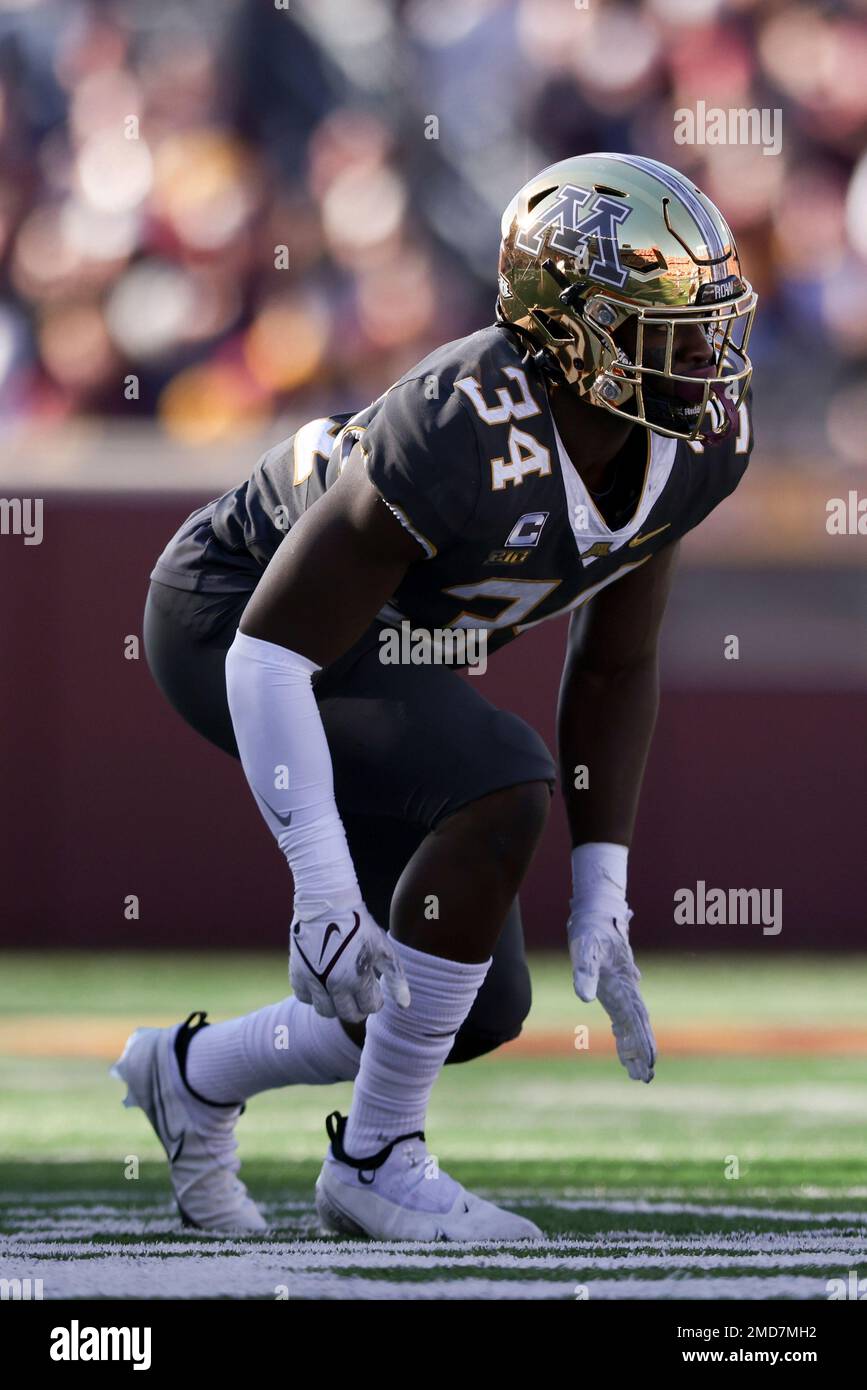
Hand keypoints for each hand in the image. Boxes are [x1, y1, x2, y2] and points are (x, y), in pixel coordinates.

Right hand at [290, 903, 410, 1022]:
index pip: (368, 1008)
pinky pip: (303, 998)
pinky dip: (313, 994)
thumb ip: (396, 978)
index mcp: (358, 979)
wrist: (328, 903)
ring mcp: (314, 980)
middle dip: (356, 1007)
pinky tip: (322, 981)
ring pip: (324, 1011)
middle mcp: (334, 984)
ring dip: (334, 1005)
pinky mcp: (297, 972)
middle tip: (358, 993)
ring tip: (340, 989)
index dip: (374, 1001)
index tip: (373, 990)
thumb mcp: (383, 949)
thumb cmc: (360, 925)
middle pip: (347, 1014)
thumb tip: (405, 1005)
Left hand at [567, 909, 655, 1081]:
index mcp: (623, 986)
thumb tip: (583, 998)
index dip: (643, 1042)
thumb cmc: (589, 931)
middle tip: (646, 1078)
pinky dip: (624, 1034)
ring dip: (635, 1048)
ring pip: (632, 1025)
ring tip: (639, 1074)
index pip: (636, 1020)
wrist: (596, 913)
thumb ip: (584, 972)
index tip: (650, 1064)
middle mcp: (626, 991)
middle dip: (643, 1051)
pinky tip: (624, 1049)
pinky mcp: (614, 989)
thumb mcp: (584, 949)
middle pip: (639, 1026)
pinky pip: (622, 1017)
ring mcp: (622, 991)